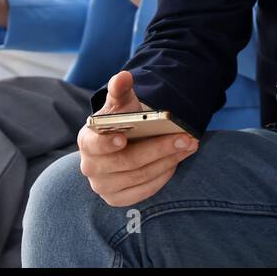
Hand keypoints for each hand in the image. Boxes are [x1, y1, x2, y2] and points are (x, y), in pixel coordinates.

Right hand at [76, 71, 197, 207]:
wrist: (123, 141)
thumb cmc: (120, 120)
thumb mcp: (120, 103)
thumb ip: (120, 88)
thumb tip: (124, 77)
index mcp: (87, 140)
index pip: (94, 145)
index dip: (107, 143)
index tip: (123, 138)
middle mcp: (91, 167)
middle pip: (128, 162)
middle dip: (159, 149)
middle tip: (185, 137)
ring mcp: (104, 186)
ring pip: (141, 176)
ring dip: (169, 160)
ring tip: (189, 145)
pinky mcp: (118, 199)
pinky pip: (145, 190)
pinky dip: (164, 175)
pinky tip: (177, 160)